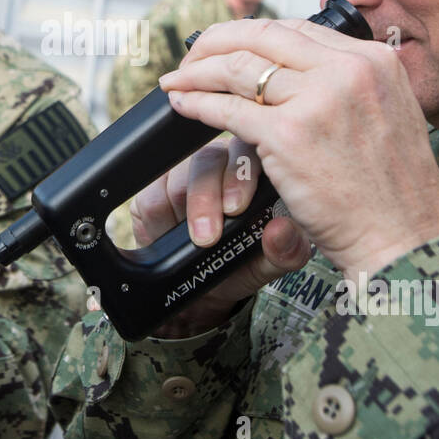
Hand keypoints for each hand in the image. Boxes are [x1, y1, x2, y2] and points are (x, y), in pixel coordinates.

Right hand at [130, 137, 313, 336]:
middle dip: (207, 198)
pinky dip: (162, 220)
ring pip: (179, 175)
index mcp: (256, 169)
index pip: (249, 151)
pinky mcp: (156, 188)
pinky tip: (173, 235)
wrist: (206, 288)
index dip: (240, 175)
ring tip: (198, 240)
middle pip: (209, 159)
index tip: (236, 207)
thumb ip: (286, 249)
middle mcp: (221, 162)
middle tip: (211, 233)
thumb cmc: (245, 262)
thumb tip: (282, 230)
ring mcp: (185, 172)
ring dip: (186, 212)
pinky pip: (152, 196)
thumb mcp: (272, 262)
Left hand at [157, 17, 438, 280]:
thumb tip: (300, 72)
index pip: (298, 29)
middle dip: (217, 42)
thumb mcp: (390, 114)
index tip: (227, 44)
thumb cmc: (394, 193)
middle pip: (263, 36)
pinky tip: (183, 106)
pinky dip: (197, 104)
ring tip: (176, 81)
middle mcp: (349, 70)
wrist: (404, 240)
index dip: (252, 35)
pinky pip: (228, 109)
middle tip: (190, 58)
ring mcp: (318, 99)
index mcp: (375, 60)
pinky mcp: (289, 135)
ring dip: (198, 73)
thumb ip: (351, 87)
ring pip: (239, 68)